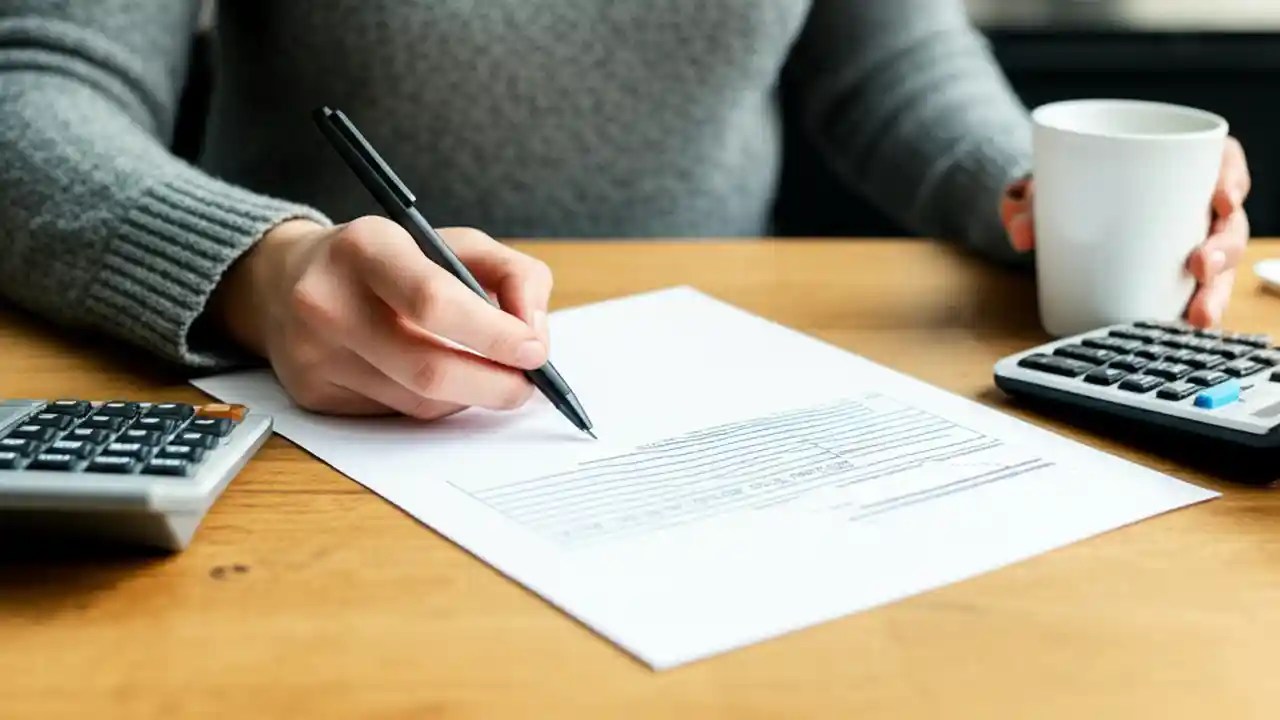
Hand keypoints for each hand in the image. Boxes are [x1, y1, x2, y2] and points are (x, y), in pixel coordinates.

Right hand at [211, 216, 553, 418]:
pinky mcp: (312, 394)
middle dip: (495, 385)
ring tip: (487, 376)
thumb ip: (513, 275)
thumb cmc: (388, 261)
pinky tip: (437, 380)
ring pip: (418, 401)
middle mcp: (327, 301)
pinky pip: (396, 414)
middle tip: (528, 386)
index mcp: (365, 247)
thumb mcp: (451, 242)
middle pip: (428, 368)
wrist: (285, 279)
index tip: (535, 351)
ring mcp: (313, 353)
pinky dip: (433, 404)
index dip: (495, 334)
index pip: (435, 301)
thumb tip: (536, 333)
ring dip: (469, 396)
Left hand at [1000, 136, 1252, 327]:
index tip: (1223, 199)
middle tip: (1200, 266)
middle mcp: (1193, 204)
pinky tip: (1192, 327)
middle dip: (1223, 248)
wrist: (1051, 209)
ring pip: (1219, 265)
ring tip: (1197, 316)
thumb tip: (1021, 234)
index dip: (1232, 179)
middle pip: (1228, 223)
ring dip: (1215, 291)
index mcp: (1180, 165)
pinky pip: (1196, 290)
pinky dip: (1197, 308)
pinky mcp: (1175, 272)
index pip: (1224, 164)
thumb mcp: (1049, 187)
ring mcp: (1189, 240)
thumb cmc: (1066, 185)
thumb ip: (1030, 204)